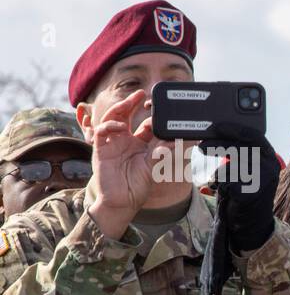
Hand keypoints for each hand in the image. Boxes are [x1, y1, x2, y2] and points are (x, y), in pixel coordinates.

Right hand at [87, 90, 157, 239]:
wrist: (122, 201)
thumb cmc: (138, 185)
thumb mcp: (156, 166)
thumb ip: (166, 152)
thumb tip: (184, 141)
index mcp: (140, 143)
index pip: (147, 124)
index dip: (155, 116)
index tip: (165, 109)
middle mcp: (125, 140)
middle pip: (127, 115)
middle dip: (133, 102)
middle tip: (143, 93)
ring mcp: (112, 143)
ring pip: (113, 118)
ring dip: (121, 108)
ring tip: (130, 101)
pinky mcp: (101, 149)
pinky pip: (102, 132)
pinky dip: (110, 126)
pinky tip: (120, 126)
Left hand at [198, 127, 279, 252]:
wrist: (252, 221)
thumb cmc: (245, 190)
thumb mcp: (246, 166)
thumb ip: (238, 150)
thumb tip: (215, 132)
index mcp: (270, 157)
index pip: (253, 135)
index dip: (234, 128)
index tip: (216, 126)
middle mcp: (270, 167)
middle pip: (240, 148)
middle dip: (218, 145)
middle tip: (202, 146)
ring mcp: (262, 180)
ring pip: (231, 165)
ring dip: (221, 172)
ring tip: (222, 180)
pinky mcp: (250, 193)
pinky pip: (227, 181)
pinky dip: (221, 184)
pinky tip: (226, 190)